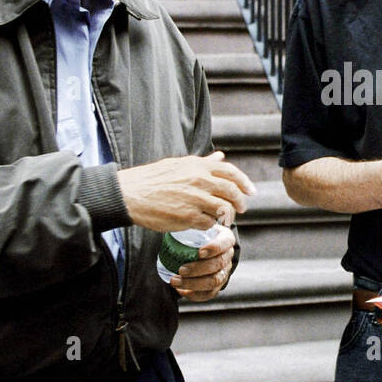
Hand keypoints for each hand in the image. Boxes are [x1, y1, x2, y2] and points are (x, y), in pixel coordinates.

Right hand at [117, 151, 255, 232]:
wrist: (130, 194)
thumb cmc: (152, 179)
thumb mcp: (179, 164)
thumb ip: (202, 163)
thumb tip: (220, 157)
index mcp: (198, 166)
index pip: (231, 173)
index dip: (245, 183)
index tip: (251, 192)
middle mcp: (199, 180)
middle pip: (231, 192)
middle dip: (240, 202)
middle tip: (241, 208)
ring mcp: (194, 199)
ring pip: (223, 209)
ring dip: (227, 216)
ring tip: (224, 218)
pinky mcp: (187, 217)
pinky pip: (209, 223)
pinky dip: (211, 224)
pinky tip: (207, 223)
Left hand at [171, 223, 235, 302]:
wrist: (202, 248)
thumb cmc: (197, 235)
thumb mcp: (198, 225)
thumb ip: (193, 223)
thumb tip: (177, 219)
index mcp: (226, 239)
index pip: (224, 243)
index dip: (214, 248)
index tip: (199, 252)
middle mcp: (228, 256)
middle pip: (218, 265)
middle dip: (198, 269)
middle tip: (181, 269)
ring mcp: (224, 271)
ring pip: (214, 281)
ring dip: (193, 283)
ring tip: (175, 281)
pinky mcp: (218, 285)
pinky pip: (209, 294)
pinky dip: (194, 294)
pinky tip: (181, 291)